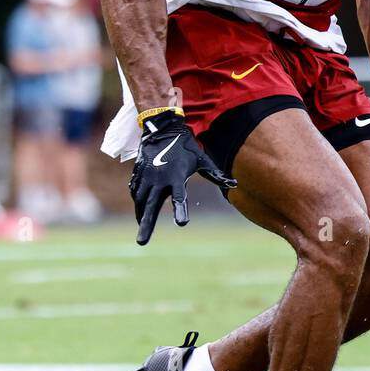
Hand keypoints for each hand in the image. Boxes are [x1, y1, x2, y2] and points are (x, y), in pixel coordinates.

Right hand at [129, 110, 236, 245]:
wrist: (162, 128)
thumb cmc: (185, 146)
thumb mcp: (202, 160)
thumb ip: (215, 174)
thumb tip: (234, 184)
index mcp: (176, 177)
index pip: (180, 198)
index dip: (181, 210)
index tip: (182, 223)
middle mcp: (159, 179)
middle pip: (151, 206)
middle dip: (146, 225)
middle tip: (141, 242)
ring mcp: (146, 176)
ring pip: (140, 201)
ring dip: (141, 216)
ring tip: (142, 229)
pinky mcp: (138, 174)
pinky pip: (136, 192)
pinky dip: (137, 202)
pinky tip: (140, 210)